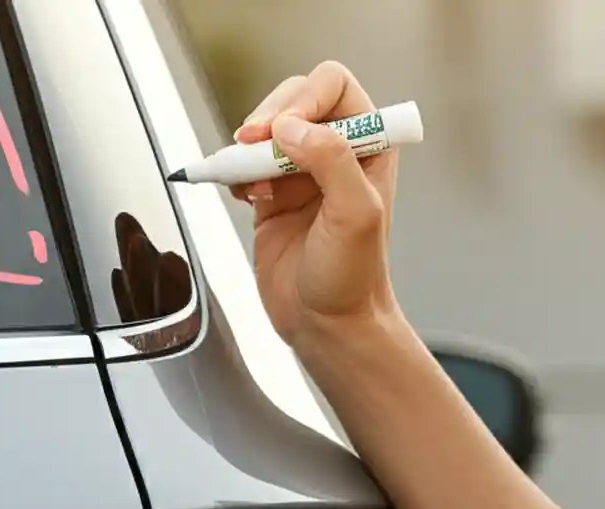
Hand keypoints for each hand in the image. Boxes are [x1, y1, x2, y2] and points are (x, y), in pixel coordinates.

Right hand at [231, 61, 402, 347]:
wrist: (327, 325)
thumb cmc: (353, 278)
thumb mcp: (354, 214)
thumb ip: (329, 160)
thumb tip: (289, 127)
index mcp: (369, 146)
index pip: (332, 88)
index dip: (303, 99)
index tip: (280, 130)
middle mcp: (335, 153)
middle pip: (292, 101)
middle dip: (267, 119)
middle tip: (250, 145)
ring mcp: (300, 174)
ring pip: (264, 132)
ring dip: (249, 151)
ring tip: (254, 184)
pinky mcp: (271, 196)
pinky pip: (244, 165)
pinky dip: (236, 174)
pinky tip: (247, 198)